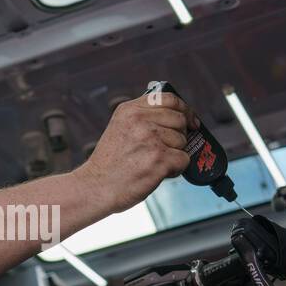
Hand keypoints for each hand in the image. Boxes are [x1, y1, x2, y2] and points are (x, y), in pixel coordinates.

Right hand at [78, 89, 198, 213]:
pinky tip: (159, 172)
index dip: (184, 109)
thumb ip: (142, 118)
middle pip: (180, 120)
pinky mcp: (159, 159)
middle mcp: (140, 121)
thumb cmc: (109, 163)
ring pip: (183, 141)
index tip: (190, 120)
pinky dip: (176, 169)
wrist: (96, 187)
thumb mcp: (119, 128)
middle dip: (179, 136)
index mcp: (130, 110)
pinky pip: (184, 160)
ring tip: (155, 163)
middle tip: (165, 149)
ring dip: (175, 154)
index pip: (169, 99)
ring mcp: (150, 139)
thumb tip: (176, 115)